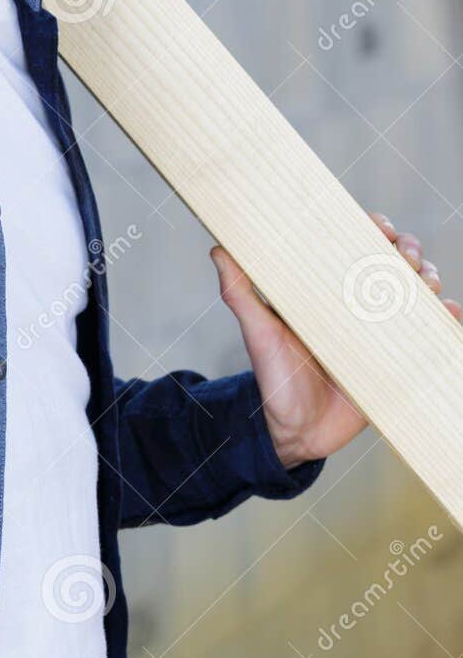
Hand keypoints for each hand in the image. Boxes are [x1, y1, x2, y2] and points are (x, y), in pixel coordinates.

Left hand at [209, 210, 459, 469]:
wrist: (292, 432)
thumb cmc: (274, 377)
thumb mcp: (258, 332)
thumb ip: (240, 293)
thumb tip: (218, 249)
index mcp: (328, 290)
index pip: (356, 248)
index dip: (373, 230)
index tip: (379, 225)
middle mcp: (359, 306)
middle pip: (394, 265)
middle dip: (407, 251)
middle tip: (403, 256)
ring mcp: (382, 332)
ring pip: (417, 293)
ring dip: (428, 279)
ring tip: (424, 285)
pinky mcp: (399, 361)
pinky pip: (432, 336)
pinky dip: (448, 320)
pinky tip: (449, 313)